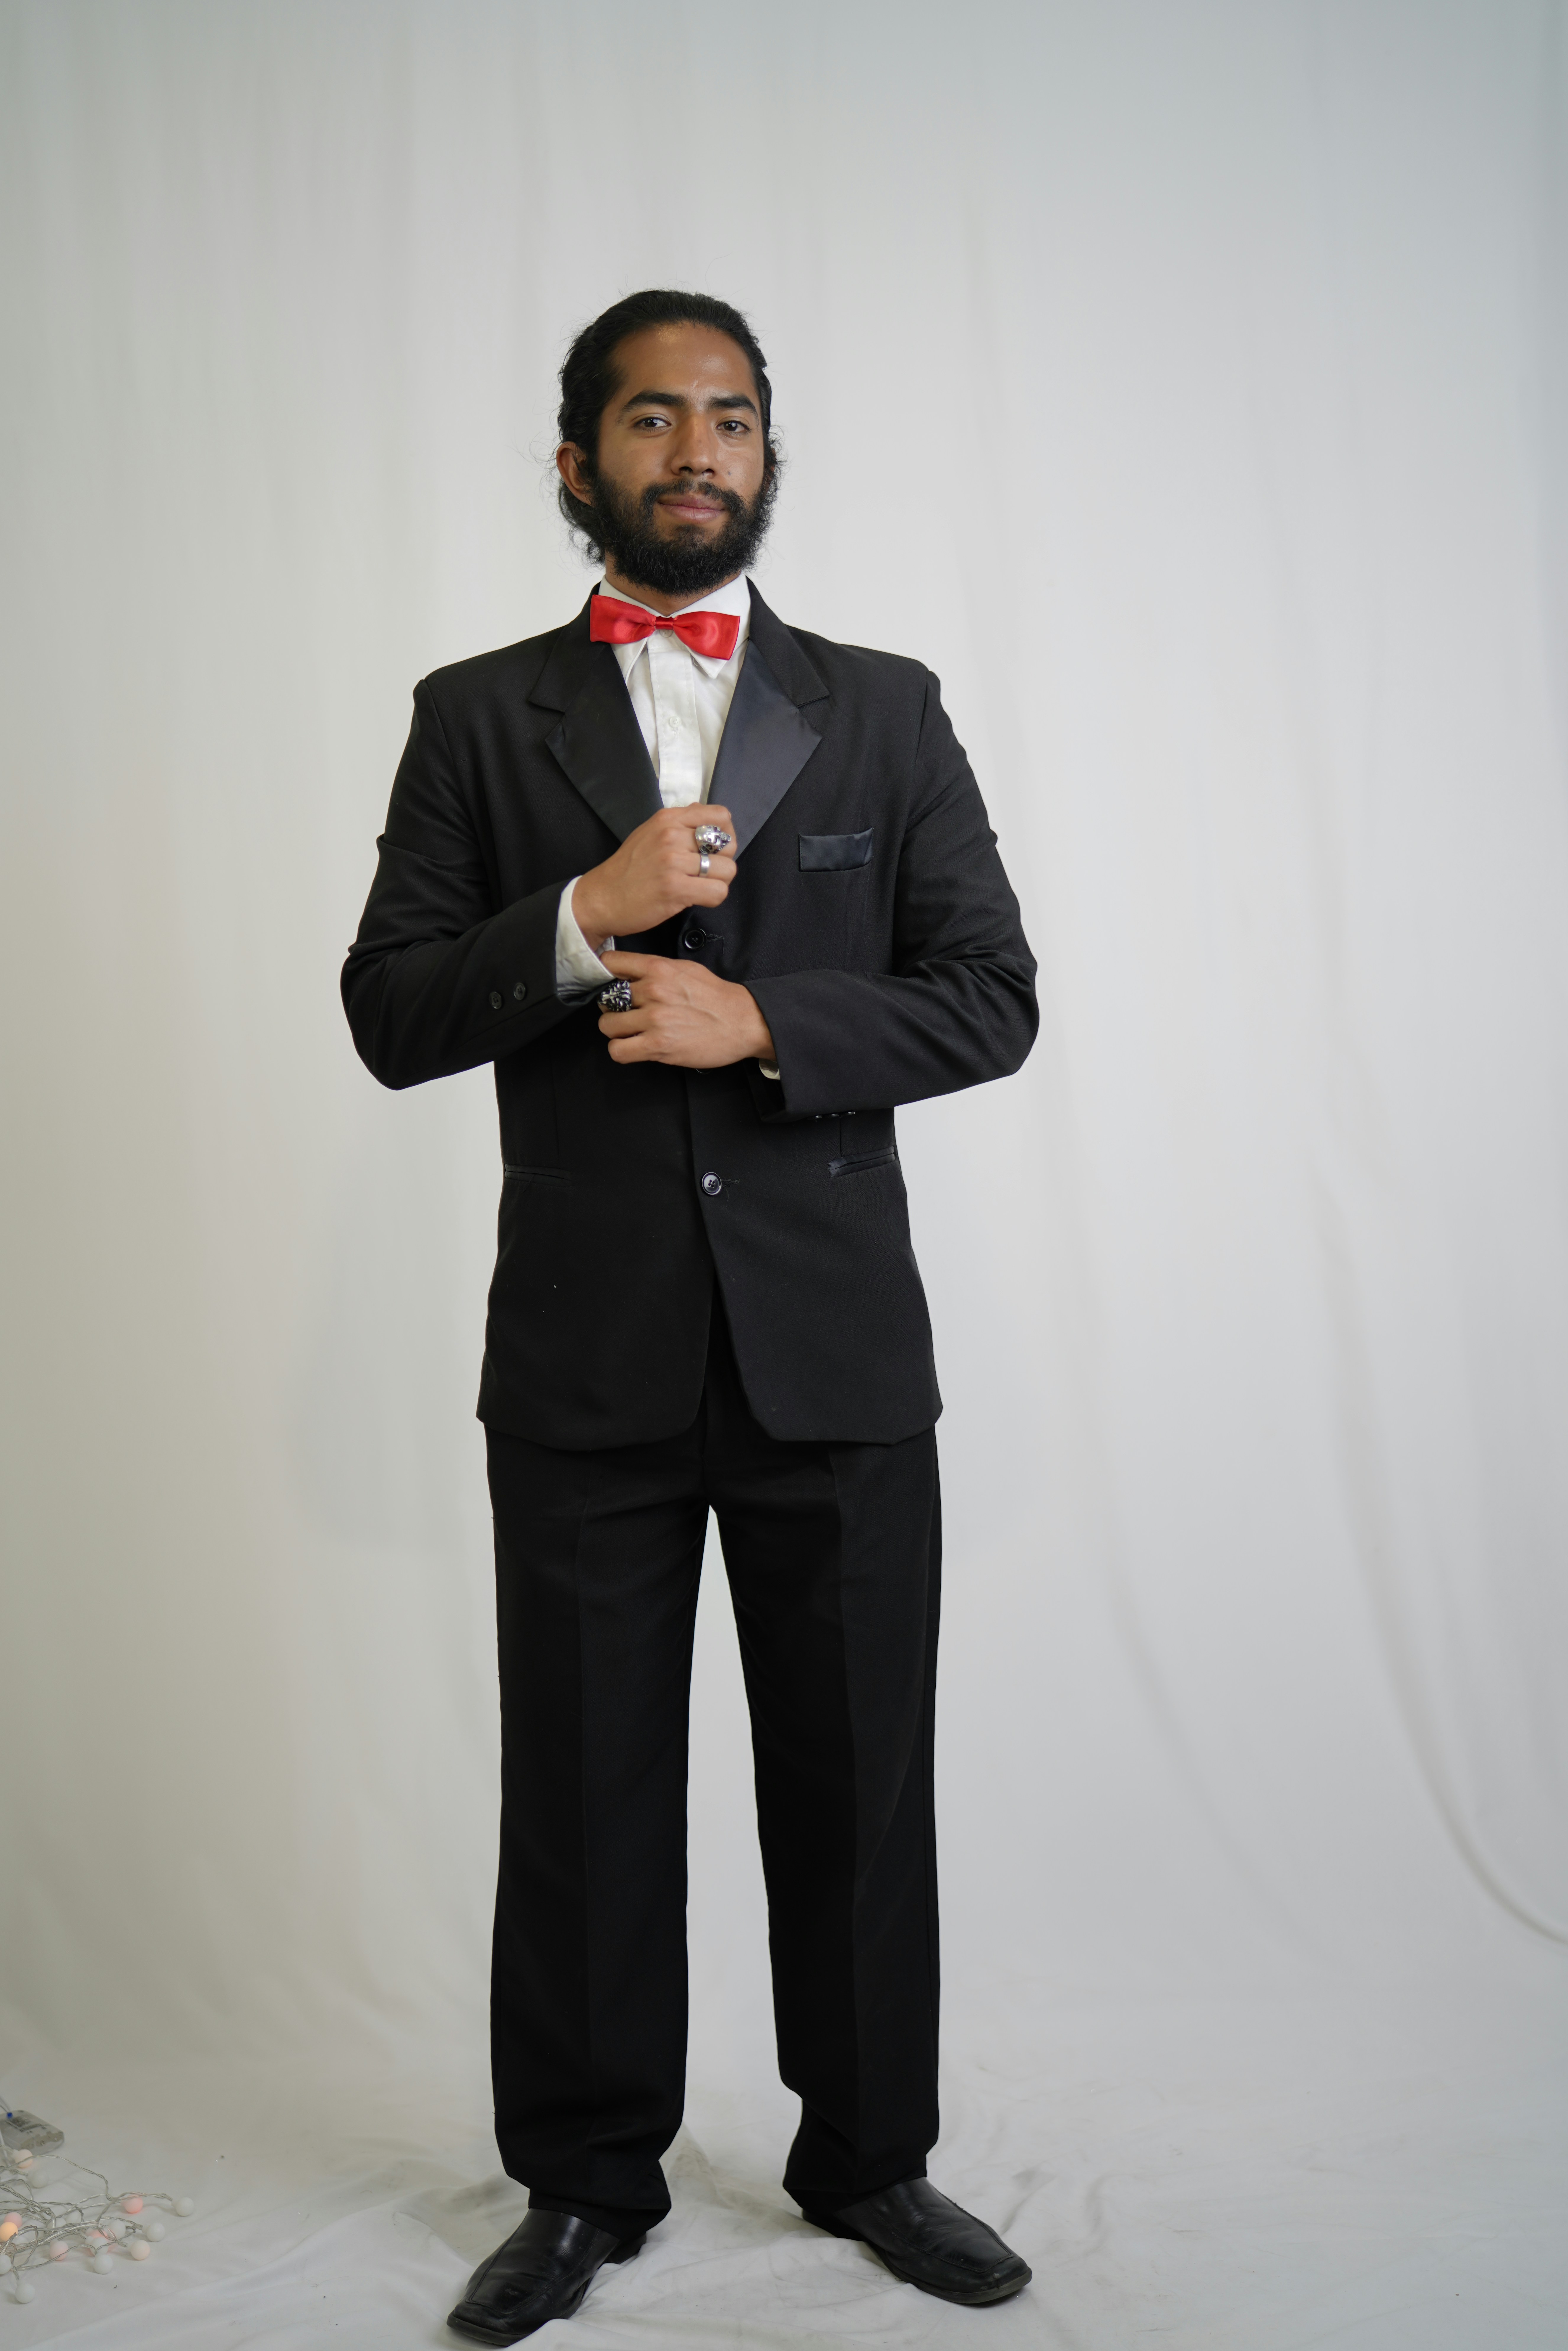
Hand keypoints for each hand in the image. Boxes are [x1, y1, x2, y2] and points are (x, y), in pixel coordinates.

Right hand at [572, 804, 737, 949]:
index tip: (714, 849)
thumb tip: (707, 817)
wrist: (601, 898)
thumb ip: (678, 824)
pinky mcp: (675, 889)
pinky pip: (718, 892)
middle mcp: (671, 835)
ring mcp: (673, 862)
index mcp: (667, 819)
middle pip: (728, 844)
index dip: (725, 835)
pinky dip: (712, 899)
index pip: (720, 816)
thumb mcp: (649, 833)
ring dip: (718, 882)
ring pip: (727, 870)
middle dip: (722, 861)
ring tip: (699, 886)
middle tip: (704, 872)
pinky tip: (696, 898)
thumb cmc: (627, 870)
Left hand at [597, 952, 774, 1069]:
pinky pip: (618, 1051)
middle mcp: (653, 991)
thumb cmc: (717, 998)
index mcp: (659, 969)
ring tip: (631, 1033)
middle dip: (613, 1009)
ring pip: (608, 1026)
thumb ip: (656, 969)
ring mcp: (654, 1019)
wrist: (743, 1022)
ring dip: (617, 1032)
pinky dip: (622, 1051)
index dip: (606, 976)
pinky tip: (634, 1047)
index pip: (611, 964)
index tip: (611, 985)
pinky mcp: (657, 1045)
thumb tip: (632, 972)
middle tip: (627, 1015)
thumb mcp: (686, 969)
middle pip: (606, 999)